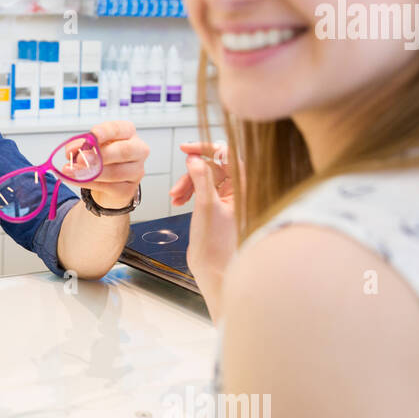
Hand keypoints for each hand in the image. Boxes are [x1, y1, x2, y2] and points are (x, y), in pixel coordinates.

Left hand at [61, 120, 148, 208]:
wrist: (109, 183)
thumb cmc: (103, 158)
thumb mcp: (91, 145)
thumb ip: (82, 145)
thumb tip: (72, 150)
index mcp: (128, 133)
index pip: (119, 129)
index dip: (105, 132)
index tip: (92, 135)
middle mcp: (138, 150)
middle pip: (123, 151)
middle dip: (100, 155)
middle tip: (81, 159)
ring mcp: (136, 171)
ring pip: (114, 172)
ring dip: (89, 173)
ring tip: (70, 170)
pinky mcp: (128, 189)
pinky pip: (107, 186)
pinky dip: (88, 183)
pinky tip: (75, 179)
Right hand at [174, 144, 237, 306]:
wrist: (213, 268)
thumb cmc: (216, 244)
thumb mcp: (206, 205)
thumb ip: (201, 178)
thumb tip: (194, 157)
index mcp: (243, 187)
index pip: (227, 155)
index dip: (206, 149)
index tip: (187, 149)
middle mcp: (238, 190)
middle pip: (213, 166)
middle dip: (191, 173)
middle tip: (177, 185)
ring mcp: (227, 198)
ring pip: (204, 177)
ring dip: (187, 184)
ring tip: (175, 198)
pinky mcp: (216, 206)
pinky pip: (201, 189)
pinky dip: (188, 192)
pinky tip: (179, 202)